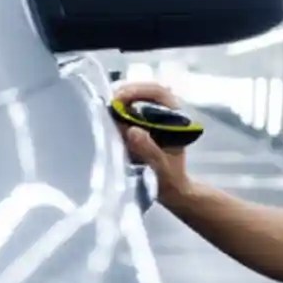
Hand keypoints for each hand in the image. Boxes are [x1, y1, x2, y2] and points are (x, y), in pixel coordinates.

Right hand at [110, 81, 191, 202]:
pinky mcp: (143, 126)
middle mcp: (166, 113)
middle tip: (106, 104)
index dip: (138, 91)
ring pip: (136, 99)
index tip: (119, 99)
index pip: (158, 92)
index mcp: (177, 118)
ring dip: (119, 102)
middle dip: (125, 93)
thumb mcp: (161, 168)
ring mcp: (154, 118)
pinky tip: (108, 120)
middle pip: (145, 91)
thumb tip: (132, 130)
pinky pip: (129, 112)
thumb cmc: (169, 179)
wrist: (171, 191)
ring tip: (104, 111)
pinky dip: (117, 113)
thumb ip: (149, 151)